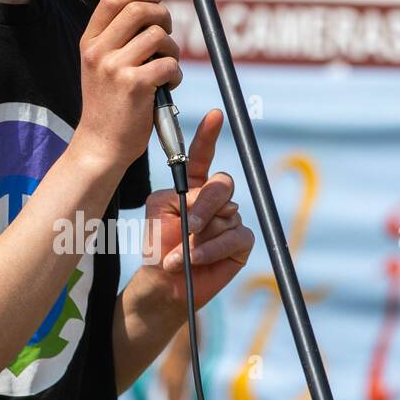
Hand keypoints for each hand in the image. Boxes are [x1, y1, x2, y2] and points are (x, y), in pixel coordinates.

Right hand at [73, 0, 182, 173]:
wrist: (100, 146)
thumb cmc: (108, 106)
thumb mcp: (99, 67)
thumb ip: (116, 39)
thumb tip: (149, 8)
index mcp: (89, 43)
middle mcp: (99, 52)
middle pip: (140, 9)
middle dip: (162, 16)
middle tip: (166, 34)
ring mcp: (115, 68)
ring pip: (159, 36)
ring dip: (172, 50)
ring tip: (167, 68)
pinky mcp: (135, 86)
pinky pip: (169, 64)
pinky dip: (176, 74)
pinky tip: (169, 85)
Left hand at [142, 108, 253, 311]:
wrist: (163, 284)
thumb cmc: (158, 246)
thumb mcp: (159, 209)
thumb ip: (182, 193)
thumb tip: (217, 205)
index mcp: (192, 186)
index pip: (202, 156)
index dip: (208, 136)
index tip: (215, 115)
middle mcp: (214, 200)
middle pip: (223, 185)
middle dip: (205, 206)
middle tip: (187, 226)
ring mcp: (230, 220)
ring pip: (227, 215)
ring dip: (200, 237)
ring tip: (180, 255)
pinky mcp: (241, 243)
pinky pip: (236, 236)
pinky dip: (213, 248)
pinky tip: (196, 259)